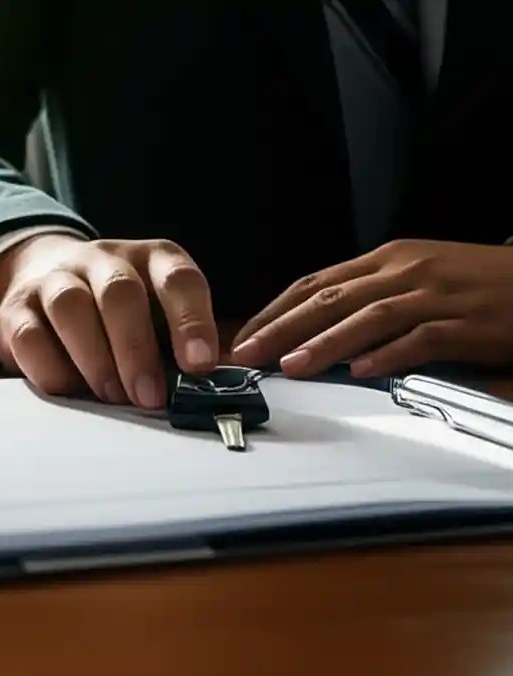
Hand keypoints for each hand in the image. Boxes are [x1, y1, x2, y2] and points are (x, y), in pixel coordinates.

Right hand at [0, 234, 218, 407]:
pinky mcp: (15, 309)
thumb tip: (207, 389)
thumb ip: (180, 347)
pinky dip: (51, 369)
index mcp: (150, 259)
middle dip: (136, 349)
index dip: (191, 322)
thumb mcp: (157, 316)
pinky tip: (70, 391)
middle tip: (148, 396)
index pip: (178, 279)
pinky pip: (29, 336)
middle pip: (119, 292)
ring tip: (111, 396)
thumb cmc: (115, 313)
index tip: (199, 366)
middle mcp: (102, 260)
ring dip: (95, 358)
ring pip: (70, 306)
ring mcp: (54, 280)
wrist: (40, 275)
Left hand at [232, 239, 512, 377]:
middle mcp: (406, 271)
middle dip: (283, 328)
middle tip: (248, 355)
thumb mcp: (415, 275)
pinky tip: (363, 372)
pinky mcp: (469, 322)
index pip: (316, 282)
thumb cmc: (474, 283)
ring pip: (369, 317)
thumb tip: (312, 328)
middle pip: (332, 299)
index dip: (276, 311)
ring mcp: (438, 295)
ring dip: (326, 343)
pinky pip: (423, 338)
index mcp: (388, 258)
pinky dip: (390, 354)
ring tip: (292, 367)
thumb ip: (368, 296)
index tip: (245, 337)